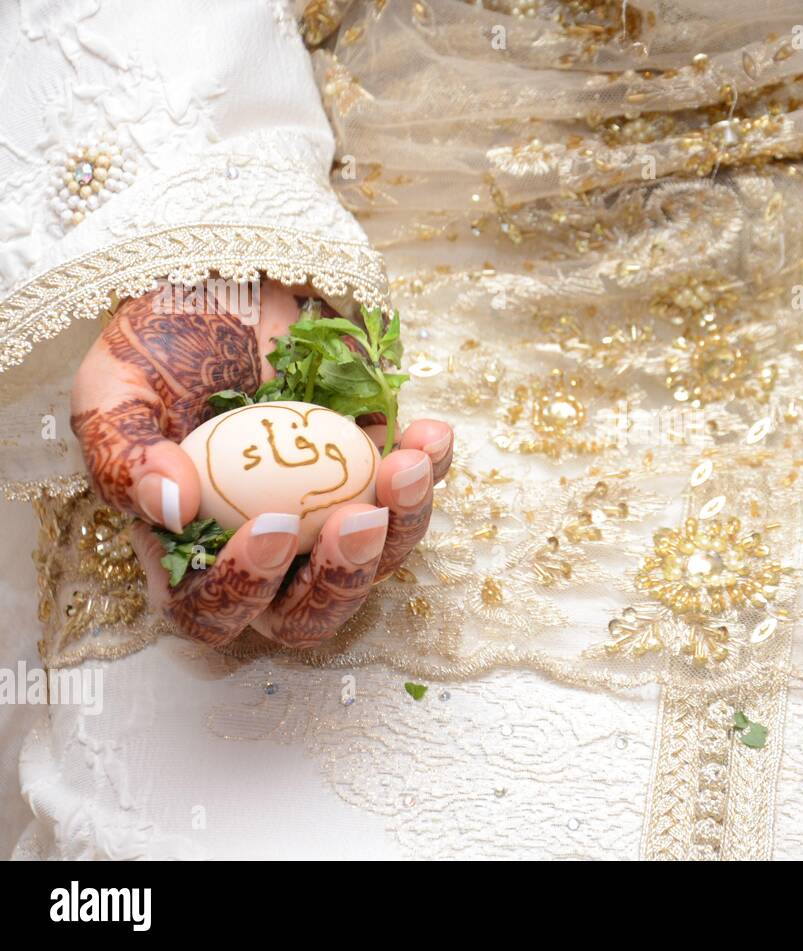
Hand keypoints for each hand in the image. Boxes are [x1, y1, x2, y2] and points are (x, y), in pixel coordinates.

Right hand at [71, 280, 453, 648]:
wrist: (220, 289)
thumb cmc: (156, 352)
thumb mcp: (113, 394)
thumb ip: (125, 456)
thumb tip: (171, 505)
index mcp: (191, 554)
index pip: (213, 611)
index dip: (243, 588)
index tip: (269, 526)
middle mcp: (267, 554)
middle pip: (309, 613)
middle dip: (341, 579)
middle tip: (357, 520)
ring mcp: (328, 519)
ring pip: (379, 561)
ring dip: (403, 524)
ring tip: (405, 465)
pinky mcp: (377, 476)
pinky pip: (415, 494)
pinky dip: (431, 469)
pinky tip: (430, 434)